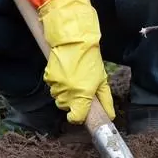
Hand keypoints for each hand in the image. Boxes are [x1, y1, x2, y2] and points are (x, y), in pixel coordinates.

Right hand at [39, 0, 114, 123]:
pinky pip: (52, 87)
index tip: (80, 113)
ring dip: (65, 93)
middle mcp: (68, 93)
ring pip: (58, 98)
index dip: (78, 117)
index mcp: (82, 95)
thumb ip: (105, 100)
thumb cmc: (90, 59)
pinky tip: (65, 73)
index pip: (75, 118)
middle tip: (80, 89)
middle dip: (72, 102)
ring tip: (73, 78)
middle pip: (66, 108)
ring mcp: (56, 85)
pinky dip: (58, 83)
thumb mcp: (102, 80)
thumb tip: (110, 115)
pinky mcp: (48, 77)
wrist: (74, 40)